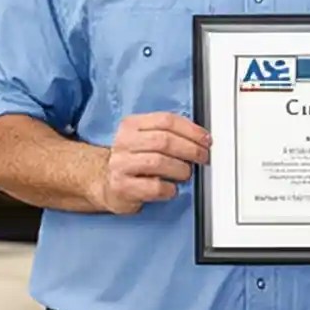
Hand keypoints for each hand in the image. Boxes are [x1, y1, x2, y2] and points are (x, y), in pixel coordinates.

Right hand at [94, 112, 210, 214]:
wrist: (104, 181)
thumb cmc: (132, 160)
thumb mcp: (144, 138)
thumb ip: (168, 133)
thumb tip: (200, 137)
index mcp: (131, 125)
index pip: (165, 120)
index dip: (190, 130)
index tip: (205, 139)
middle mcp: (123, 142)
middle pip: (164, 140)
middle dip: (190, 149)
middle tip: (202, 157)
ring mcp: (120, 164)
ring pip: (159, 162)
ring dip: (180, 169)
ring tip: (185, 173)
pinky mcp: (122, 186)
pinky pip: (153, 187)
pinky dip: (169, 189)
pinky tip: (171, 189)